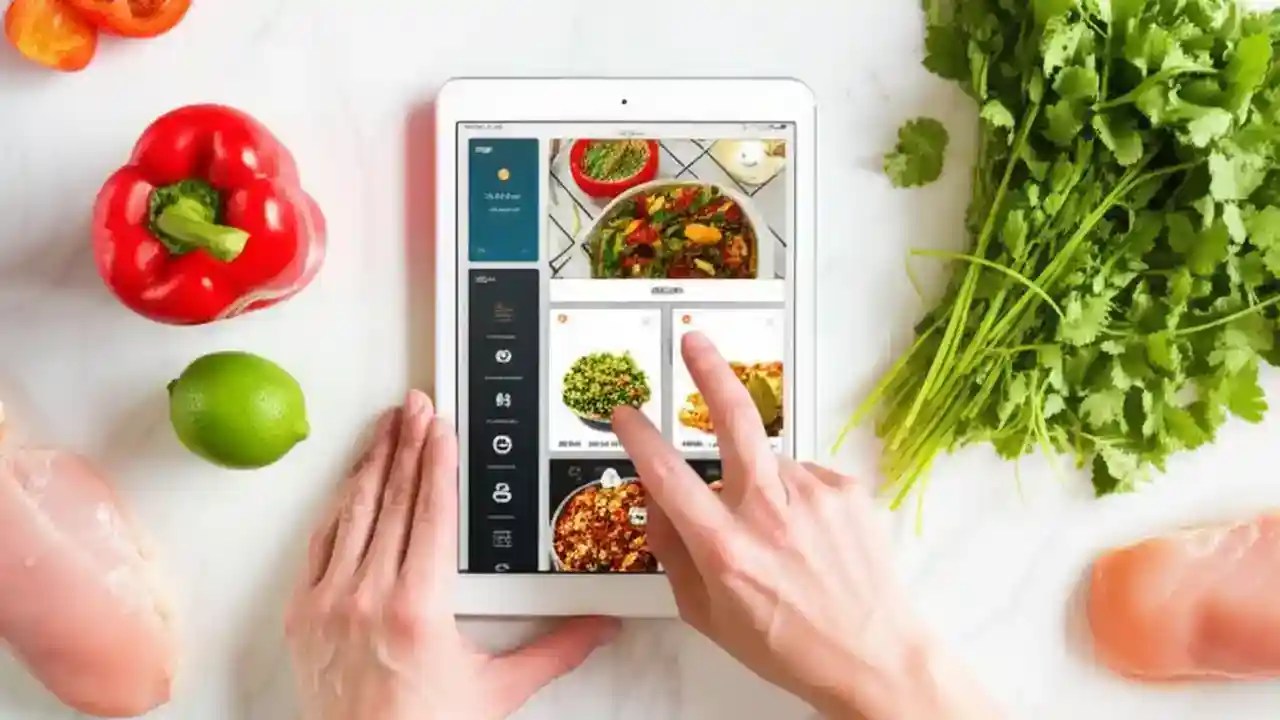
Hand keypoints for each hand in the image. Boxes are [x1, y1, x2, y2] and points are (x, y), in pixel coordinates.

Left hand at [286, 391, 618, 719]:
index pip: (430, 512)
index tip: (440, 428)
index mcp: (418, 607)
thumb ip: (553, 650)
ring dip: (371, 464)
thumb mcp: (496, 691)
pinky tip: (350, 485)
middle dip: (406, 446)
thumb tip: (600, 627)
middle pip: (392, 499)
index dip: (437, 461)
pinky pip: (319, 544)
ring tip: (384, 428)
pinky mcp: (302, 615)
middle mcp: (367, 597)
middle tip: (415, 407)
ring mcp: (328, 603)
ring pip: (353, 513)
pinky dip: (338, 508)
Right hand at [612, 333, 995, 719]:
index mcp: (726, 549)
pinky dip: (796, 497)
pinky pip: (804, 477)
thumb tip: (657, 506)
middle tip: (694, 343)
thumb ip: (674, 555)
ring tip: (781, 539)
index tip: (625, 414)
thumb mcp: (708, 615)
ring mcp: (814, 497)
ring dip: (762, 484)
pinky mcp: (846, 491)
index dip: (639, 437)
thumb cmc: (791, 647)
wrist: (874, 657)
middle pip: (733, 422)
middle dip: (709, 372)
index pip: (669, 476)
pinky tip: (808, 538)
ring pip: (768, 463)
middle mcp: (770, 515)